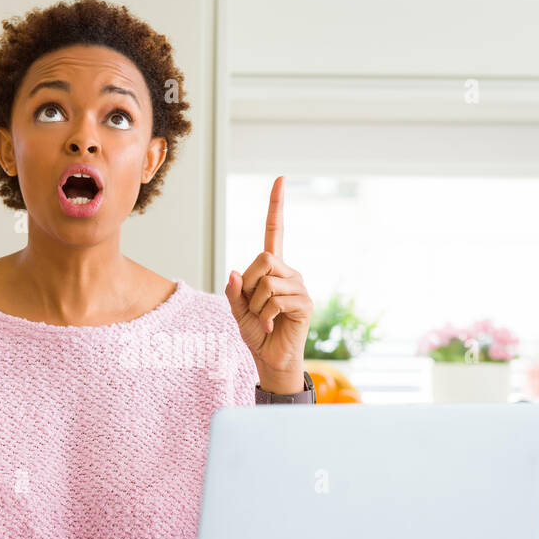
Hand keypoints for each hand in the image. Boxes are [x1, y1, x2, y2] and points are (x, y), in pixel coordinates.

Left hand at [225, 176, 312, 393]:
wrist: (271, 359)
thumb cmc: (257, 333)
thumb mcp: (237, 310)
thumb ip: (234, 291)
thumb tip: (235, 272)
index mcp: (273, 269)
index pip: (274, 232)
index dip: (276, 206)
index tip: (280, 179)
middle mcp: (289, 272)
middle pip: (263, 258)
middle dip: (249, 284)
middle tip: (253, 307)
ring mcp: (299, 287)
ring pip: (266, 282)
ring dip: (256, 306)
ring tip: (264, 320)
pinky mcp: (304, 303)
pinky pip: (275, 300)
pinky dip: (264, 316)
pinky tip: (270, 327)